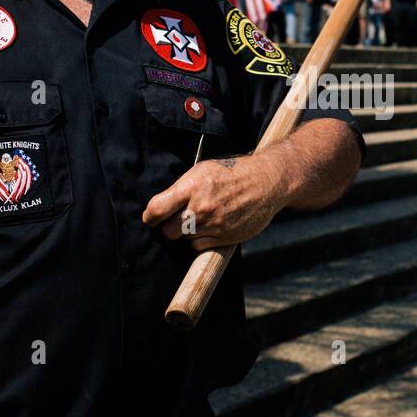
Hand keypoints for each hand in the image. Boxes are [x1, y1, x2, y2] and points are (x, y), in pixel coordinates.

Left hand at [142, 154, 287, 250]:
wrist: (266, 182)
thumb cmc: (233, 173)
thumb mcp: (203, 170)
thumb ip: (182, 188)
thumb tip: (161, 206)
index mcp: (192, 187)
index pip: (157, 209)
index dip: (150, 216)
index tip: (151, 218)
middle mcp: (201, 207)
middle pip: (168, 231)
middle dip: (168, 227)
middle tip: (175, 220)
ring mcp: (213, 224)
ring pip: (183, 239)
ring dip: (186, 232)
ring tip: (199, 219)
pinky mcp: (224, 238)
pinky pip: (198, 246)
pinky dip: (199, 240)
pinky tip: (210, 227)